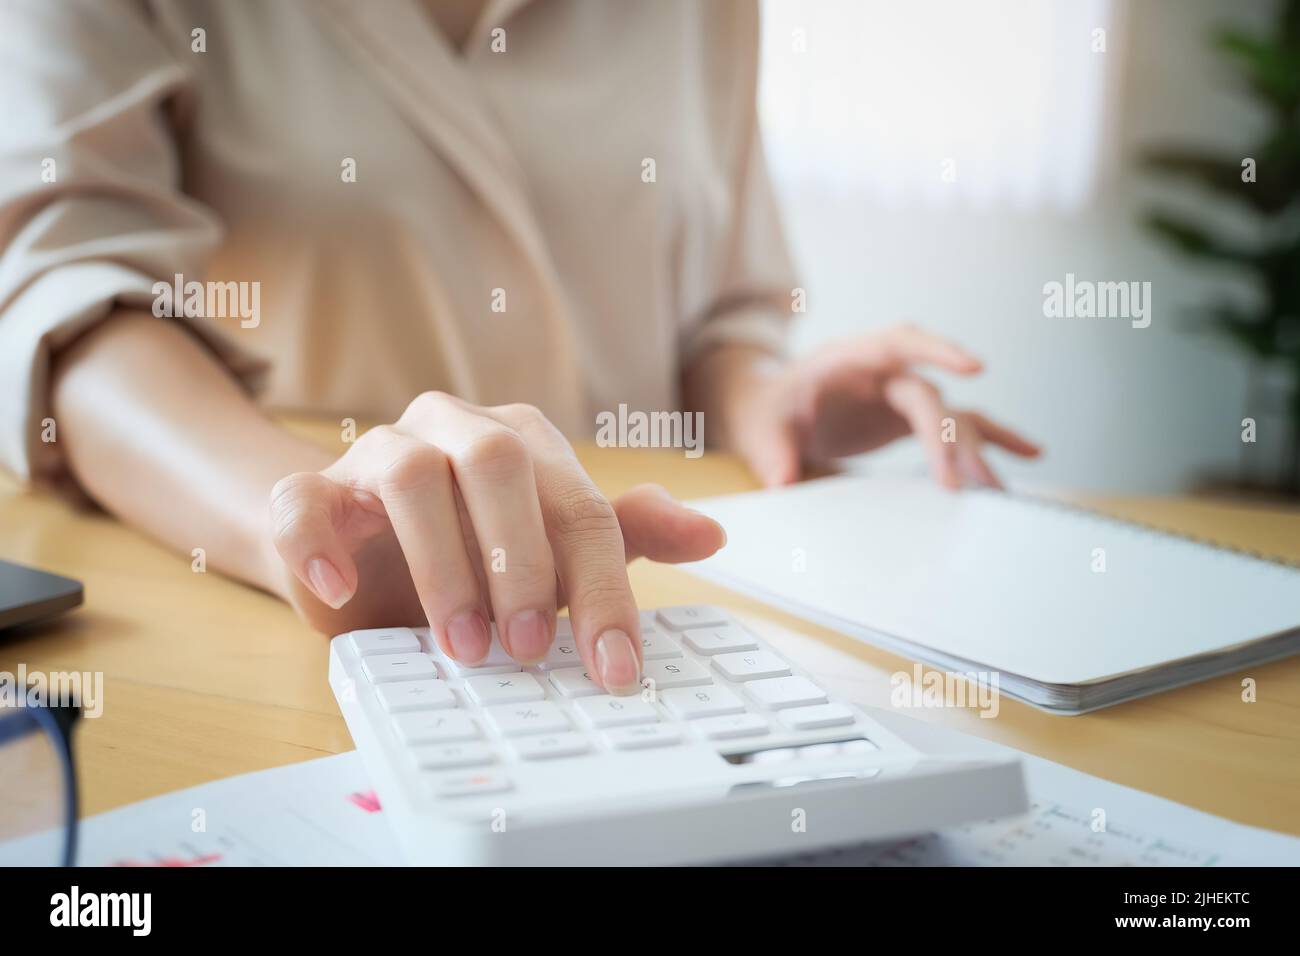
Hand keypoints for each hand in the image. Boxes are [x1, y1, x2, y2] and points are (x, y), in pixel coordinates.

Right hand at [267, 392, 725, 692]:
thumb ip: (627, 536)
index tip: (614, 665)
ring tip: (462, 646)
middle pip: (496, 464)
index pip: (580, 506)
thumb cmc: (477, 553)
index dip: (604, 587)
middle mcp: (454, 429)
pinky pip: (304, 500)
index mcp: (523, 443)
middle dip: (521, 561)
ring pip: (410, 474)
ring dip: (442, 565)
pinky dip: (321, 543)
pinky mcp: (315, 490)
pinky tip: (342, 589)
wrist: (368, 558)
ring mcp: (379, 452)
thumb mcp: (558, 553)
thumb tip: (712, 535)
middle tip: (530, 648)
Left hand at [732, 325, 1039, 487]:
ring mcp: (901, 393)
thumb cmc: (769, 411)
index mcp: (848, 358)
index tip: (974, 368)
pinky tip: (1030, 453)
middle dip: (947, 436)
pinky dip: (991, 438)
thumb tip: (780, 482)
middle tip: (962, 480)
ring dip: (978, 446)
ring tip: (1000, 487)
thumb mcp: (761, 429)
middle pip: (928, 397)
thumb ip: (773, 452)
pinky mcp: (911, 418)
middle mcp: (884, 371)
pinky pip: (958, 424)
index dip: (937, 351)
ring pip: (952, 413)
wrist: (772, 412)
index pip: (898, 343)